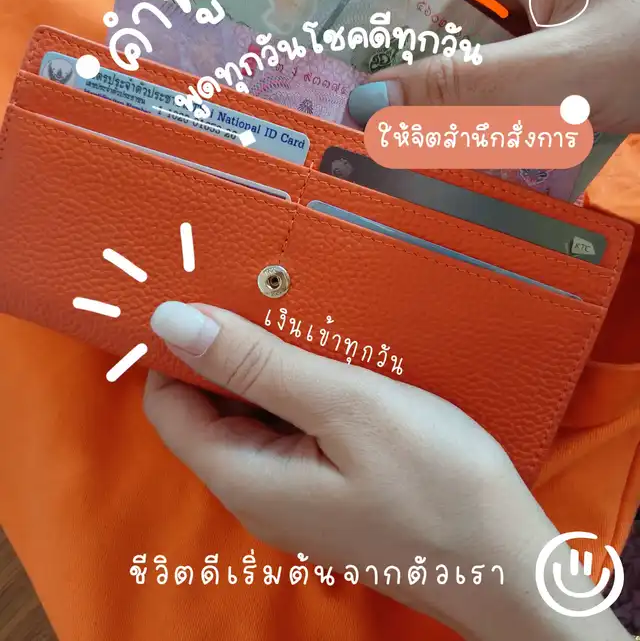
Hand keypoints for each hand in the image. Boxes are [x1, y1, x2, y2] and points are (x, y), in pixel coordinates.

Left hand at [143, 301, 627, 640]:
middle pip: (211, 409)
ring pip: (256, 416)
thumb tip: (172, 322)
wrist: (511, 568)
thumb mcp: (346, 407)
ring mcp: (295, 495)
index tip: (212, 296)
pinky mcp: (329, 490)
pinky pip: (294, 431)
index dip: (180, 348)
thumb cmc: (439, 486)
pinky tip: (341, 365)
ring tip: (314, 325)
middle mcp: (257, 491)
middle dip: (231, 350)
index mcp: (245, 476)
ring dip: (273, 367)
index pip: (169, 404)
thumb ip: (257, 364)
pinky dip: (303, 391)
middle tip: (274, 299)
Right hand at [349, 0, 639, 134]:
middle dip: (386, 74)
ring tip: (378, 153)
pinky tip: (446, 154)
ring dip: (427, 104)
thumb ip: (460, 91)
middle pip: (420, 20)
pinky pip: (488, 84)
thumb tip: (363, 108)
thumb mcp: (560, 71)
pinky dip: (469, 117)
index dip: (351, 17)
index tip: (309, 70)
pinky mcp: (547, 54)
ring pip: (453, 59)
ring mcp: (530, 13)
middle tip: (338, 130)